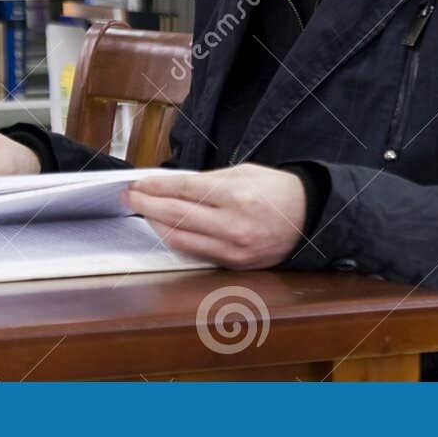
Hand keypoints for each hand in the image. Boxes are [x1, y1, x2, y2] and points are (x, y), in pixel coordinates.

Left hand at [124, 164, 306, 269]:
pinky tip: (164, 228)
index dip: (154, 187)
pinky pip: (195, 253)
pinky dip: (175, 240)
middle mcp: (233, 225)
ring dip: (155, 225)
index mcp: (236, 195)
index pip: (183, 190)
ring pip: (180, 240)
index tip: (137, 183)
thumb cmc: (275, 190)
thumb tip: (169, 185)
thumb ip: (206, 180)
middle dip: (146, 205)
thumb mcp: (243, 172)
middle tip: (128, 196)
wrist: (309, 218)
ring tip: (142, 211)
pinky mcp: (233, 265)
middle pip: (175, 216)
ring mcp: (233, 249)